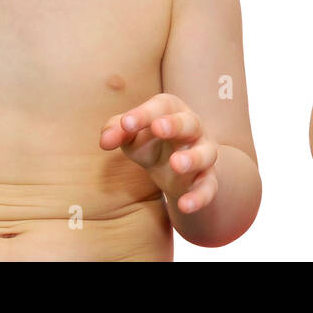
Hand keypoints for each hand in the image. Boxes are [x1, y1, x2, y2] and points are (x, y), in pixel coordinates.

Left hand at [100, 93, 218, 213]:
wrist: (176, 168)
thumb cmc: (150, 142)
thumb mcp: (131, 135)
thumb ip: (117, 131)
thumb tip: (104, 142)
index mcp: (171, 111)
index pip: (160, 106)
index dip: (143, 113)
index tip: (126, 123)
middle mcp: (192, 128)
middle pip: (189, 123)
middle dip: (175, 124)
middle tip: (158, 128)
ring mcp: (203, 153)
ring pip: (206, 153)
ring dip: (193, 158)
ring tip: (175, 164)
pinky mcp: (207, 179)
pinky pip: (208, 187)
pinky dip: (199, 196)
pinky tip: (184, 205)